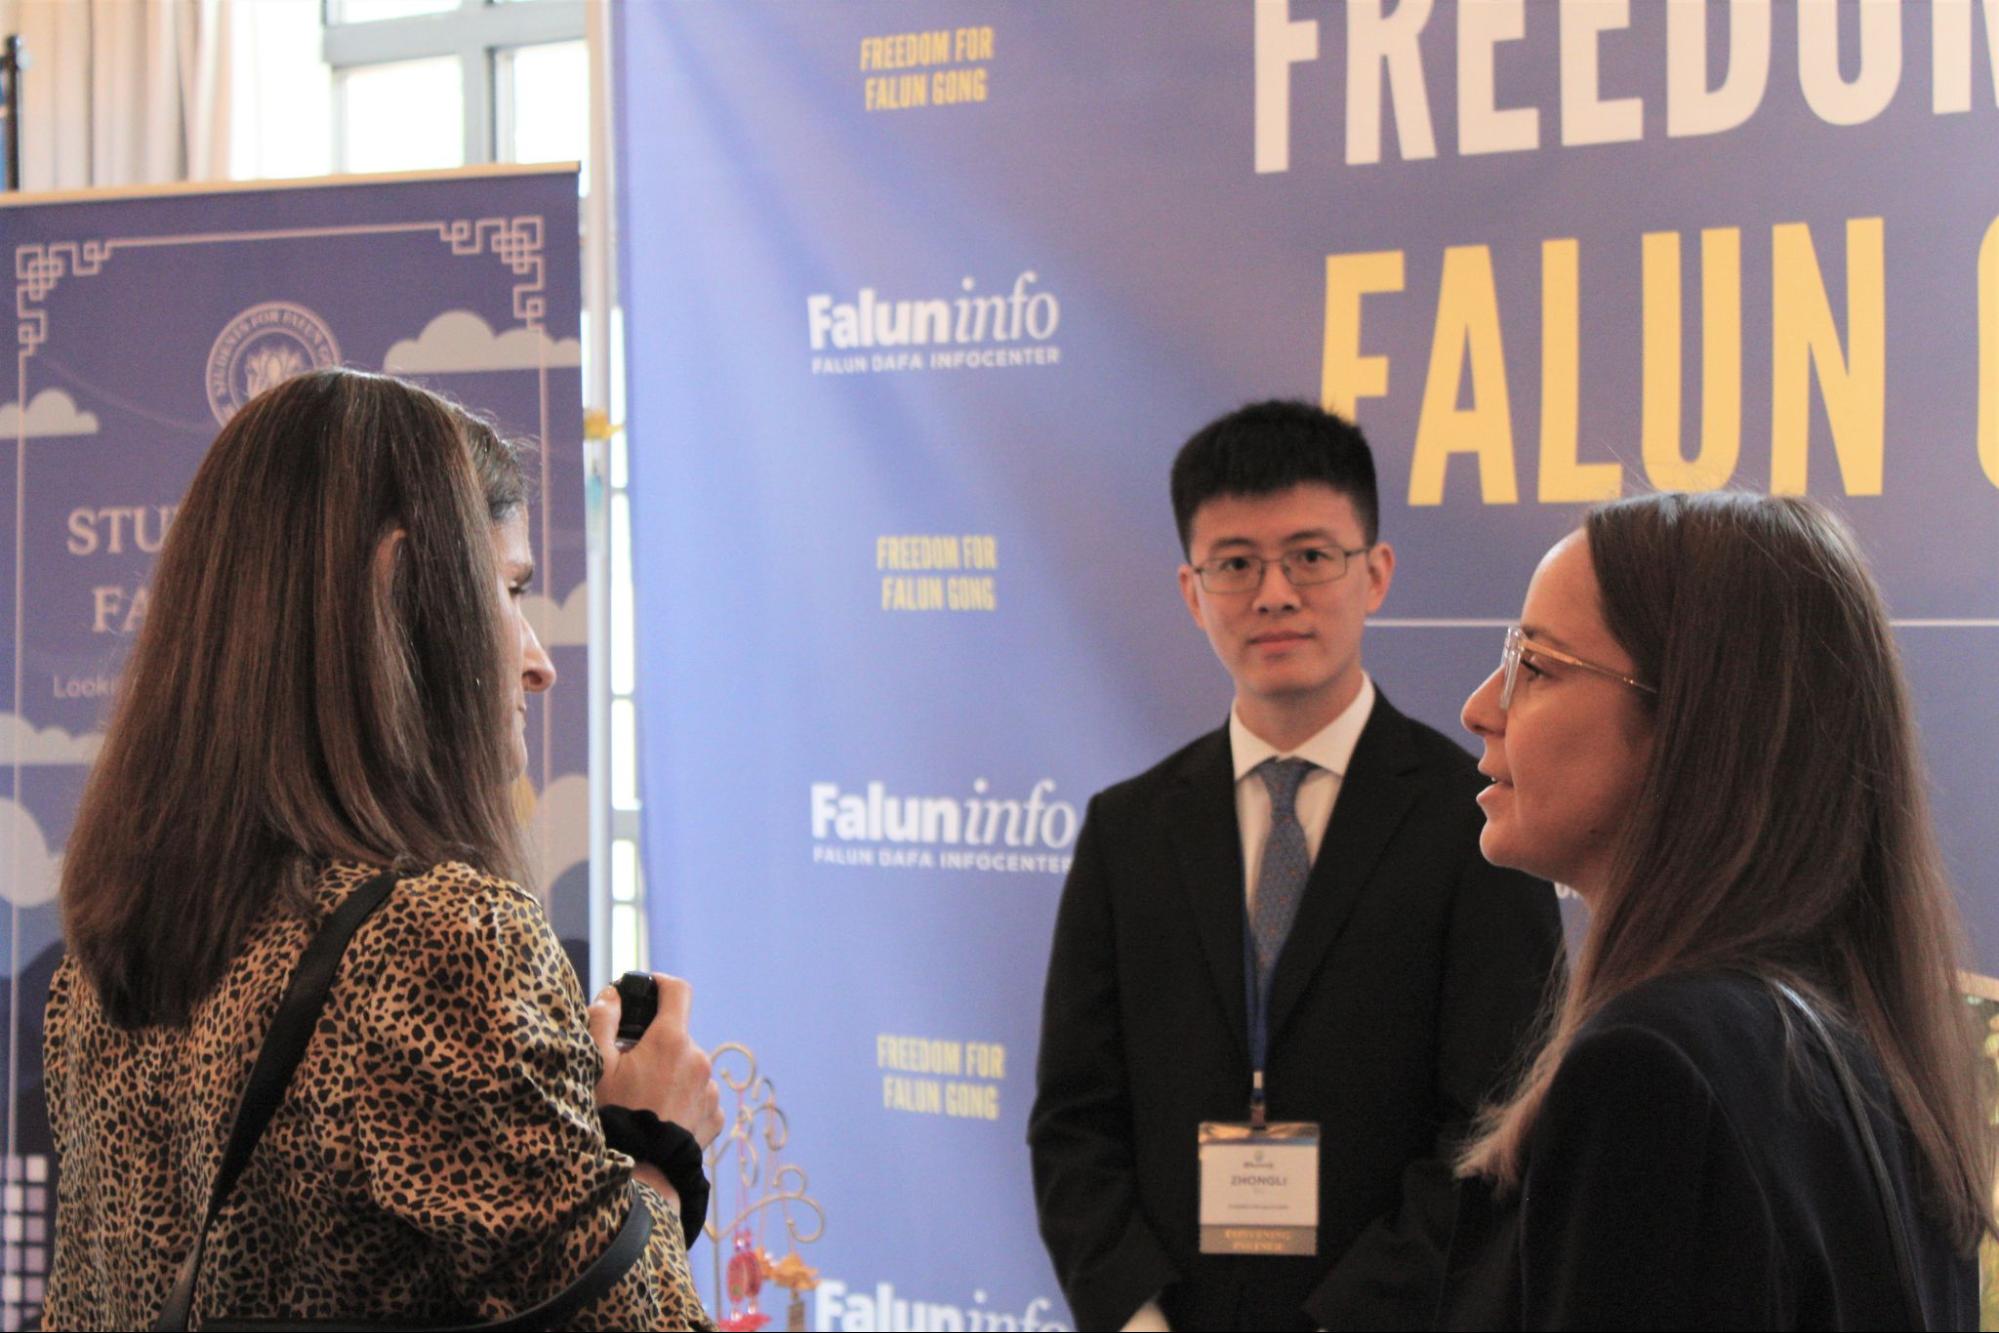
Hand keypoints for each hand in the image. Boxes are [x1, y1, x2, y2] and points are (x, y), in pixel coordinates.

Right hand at [587, 973, 724, 1146]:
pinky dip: (682, 1099)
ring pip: (688, 1067)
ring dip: (670, 1073)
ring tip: (645, 1100)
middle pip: (678, 1036)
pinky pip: (699, 1095)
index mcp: (671, 1040)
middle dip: (655, 1044)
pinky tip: (661, 1117)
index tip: (648, 990)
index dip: (660, 984)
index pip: (678, 990)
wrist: (640, 1176)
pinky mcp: (716, 1114)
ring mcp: (710, 1088)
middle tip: (630, 1068)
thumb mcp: (597, 1066)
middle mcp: (699, 1058)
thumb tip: (613, 995)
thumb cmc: (614, 1117)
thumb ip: (602, 1021)